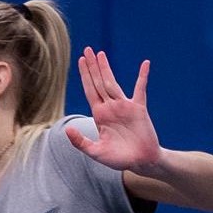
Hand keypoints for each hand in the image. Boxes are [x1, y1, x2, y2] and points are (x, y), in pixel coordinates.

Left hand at [66, 48, 160, 172]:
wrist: (141, 162)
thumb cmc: (119, 159)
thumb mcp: (95, 152)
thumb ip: (80, 142)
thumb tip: (67, 130)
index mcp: (100, 115)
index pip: (90, 90)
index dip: (85, 76)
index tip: (81, 61)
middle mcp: (111, 107)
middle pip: (99, 82)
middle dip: (92, 67)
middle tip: (87, 50)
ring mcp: (124, 106)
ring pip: (113, 83)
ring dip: (106, 68)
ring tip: (100, 54)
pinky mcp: (139, 109)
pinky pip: (140, 89)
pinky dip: (142, 76)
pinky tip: (145, 63)